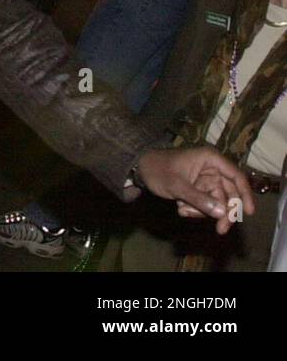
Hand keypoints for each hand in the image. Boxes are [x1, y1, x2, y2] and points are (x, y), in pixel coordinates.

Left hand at [138, 147, 254, 234]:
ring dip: (203, 212)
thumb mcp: (177, 185)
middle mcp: (212, 168)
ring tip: (183, 209)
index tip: (249, 213)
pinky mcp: (200, 189)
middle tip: (220, 229)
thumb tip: (223, 212)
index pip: (236, 176)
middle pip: (230, 194)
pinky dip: (196, 210)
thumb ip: (199, 199)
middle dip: (224, 212)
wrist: (139, 168)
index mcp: (210, 159)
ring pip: (218, 202)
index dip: (245, 194)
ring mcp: (206, 179)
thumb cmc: (157, 169)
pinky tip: (180, 208)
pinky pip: (207, 205)